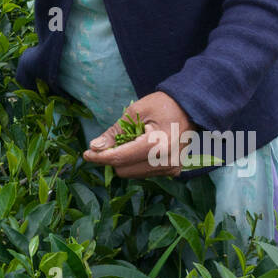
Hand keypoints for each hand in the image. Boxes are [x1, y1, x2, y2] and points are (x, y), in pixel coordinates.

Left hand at [81, 90, 196, 178]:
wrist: (191, 108)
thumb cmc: (163, 105)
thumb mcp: (135, 111)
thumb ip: (115, 132)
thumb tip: (95, 147)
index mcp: (158, 145)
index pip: (120, 158)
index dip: (100, 157)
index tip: (86, 153)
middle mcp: (166, 162)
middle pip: (124, 170)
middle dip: (112, 158)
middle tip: (112, 141)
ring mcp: (171, 169)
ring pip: (132, 173)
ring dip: (125, 160)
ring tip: (132, 140)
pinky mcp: (172, 171)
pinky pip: (144, 172)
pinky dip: (135, 162)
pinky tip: (140, 147)